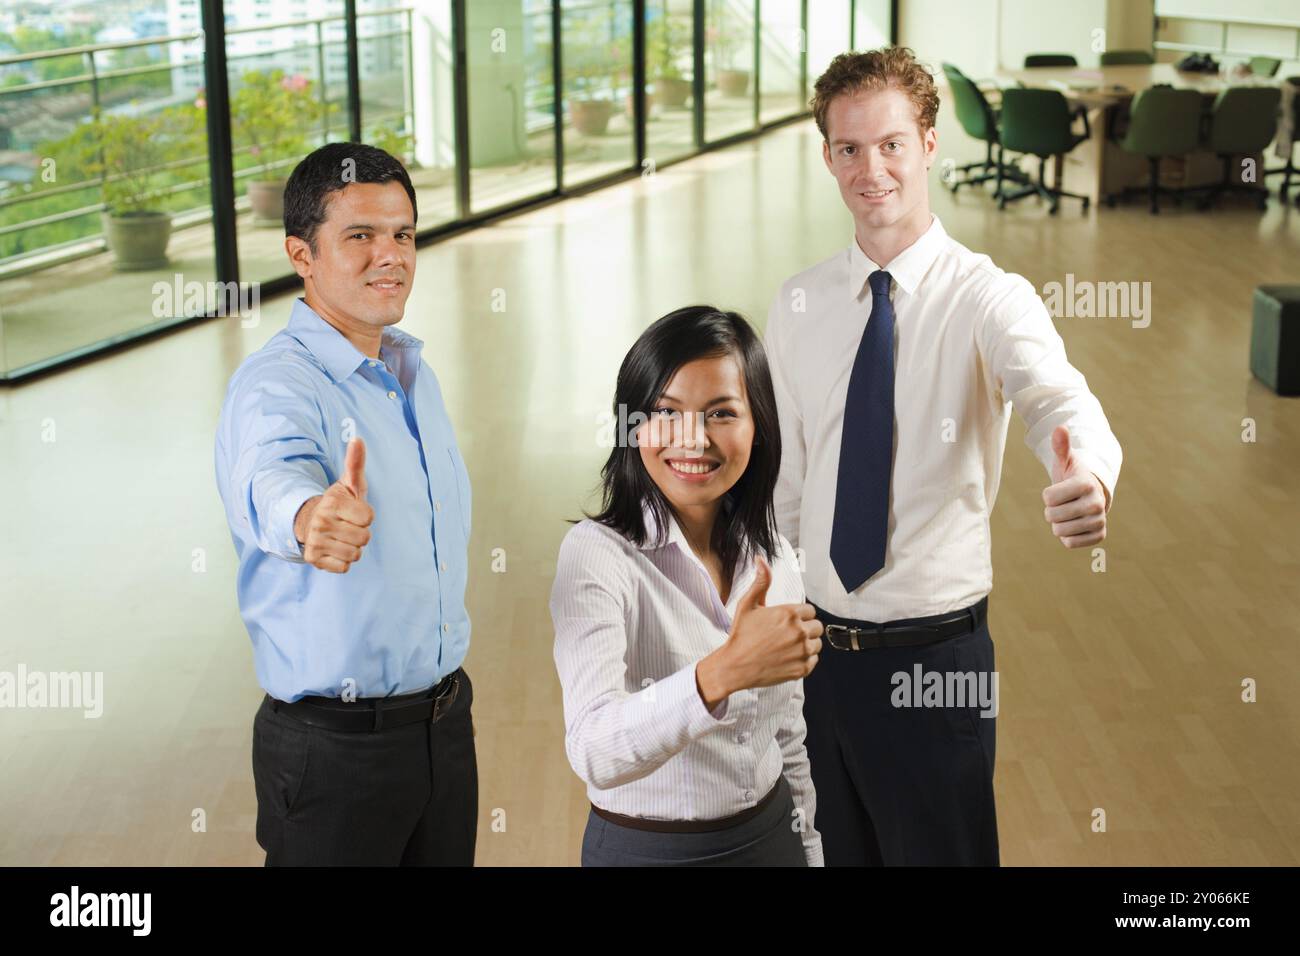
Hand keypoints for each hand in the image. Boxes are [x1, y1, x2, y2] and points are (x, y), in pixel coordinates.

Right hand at [293, 437, 373, 572]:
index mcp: (332, 504)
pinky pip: (344, 567)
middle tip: (349, 526)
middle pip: (364, 538)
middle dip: (361, 533)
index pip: (369, 518)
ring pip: (355, 554)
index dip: (367, 516)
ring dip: (353, 547)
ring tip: (342, 537)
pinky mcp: (314, 559)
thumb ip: (355, 463)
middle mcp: (321, 523)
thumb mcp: (348, 483)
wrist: (310, 521)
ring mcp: (316, 542)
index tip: (355, 511)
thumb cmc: (338, 503)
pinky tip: (335, 549)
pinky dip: (343, 561)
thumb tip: (357, 439)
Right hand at [696, 556, 822, 709]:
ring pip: (817, 644)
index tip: (788, 621)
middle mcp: (799, 632)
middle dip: (805, 628)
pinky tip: (788, 657)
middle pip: (817, 626)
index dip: (800, 615)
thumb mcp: (747, 605)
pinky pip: (814, 660)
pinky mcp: (802, 668)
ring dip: (806, 644)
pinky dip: (804, 659)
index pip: (810, 611)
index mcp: (789, 614)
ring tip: (787, 646)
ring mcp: (802, 651)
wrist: (734, 666)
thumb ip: (761, 582)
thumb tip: (761, 560)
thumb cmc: (740, 635)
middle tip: (788, 634)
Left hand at [1042, 425, 1107, 549]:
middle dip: (1051, 511)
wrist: (1091, 495)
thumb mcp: (1066, 461)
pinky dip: (1067, 537)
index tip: (1059, 490)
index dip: (1048, 495)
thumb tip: (1060, 428)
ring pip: (1059, 531)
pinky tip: (1075, 525)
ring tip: (1069, 513)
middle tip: (1063, 503)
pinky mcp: (1099, 536)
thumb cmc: (1073, 476)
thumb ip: (1061, 446)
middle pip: (1052, 516)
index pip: (1048, 498)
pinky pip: (1069, 543)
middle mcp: (1097, 503)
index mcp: (1086, 484)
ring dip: (1058, 524)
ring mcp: (1099, 521)